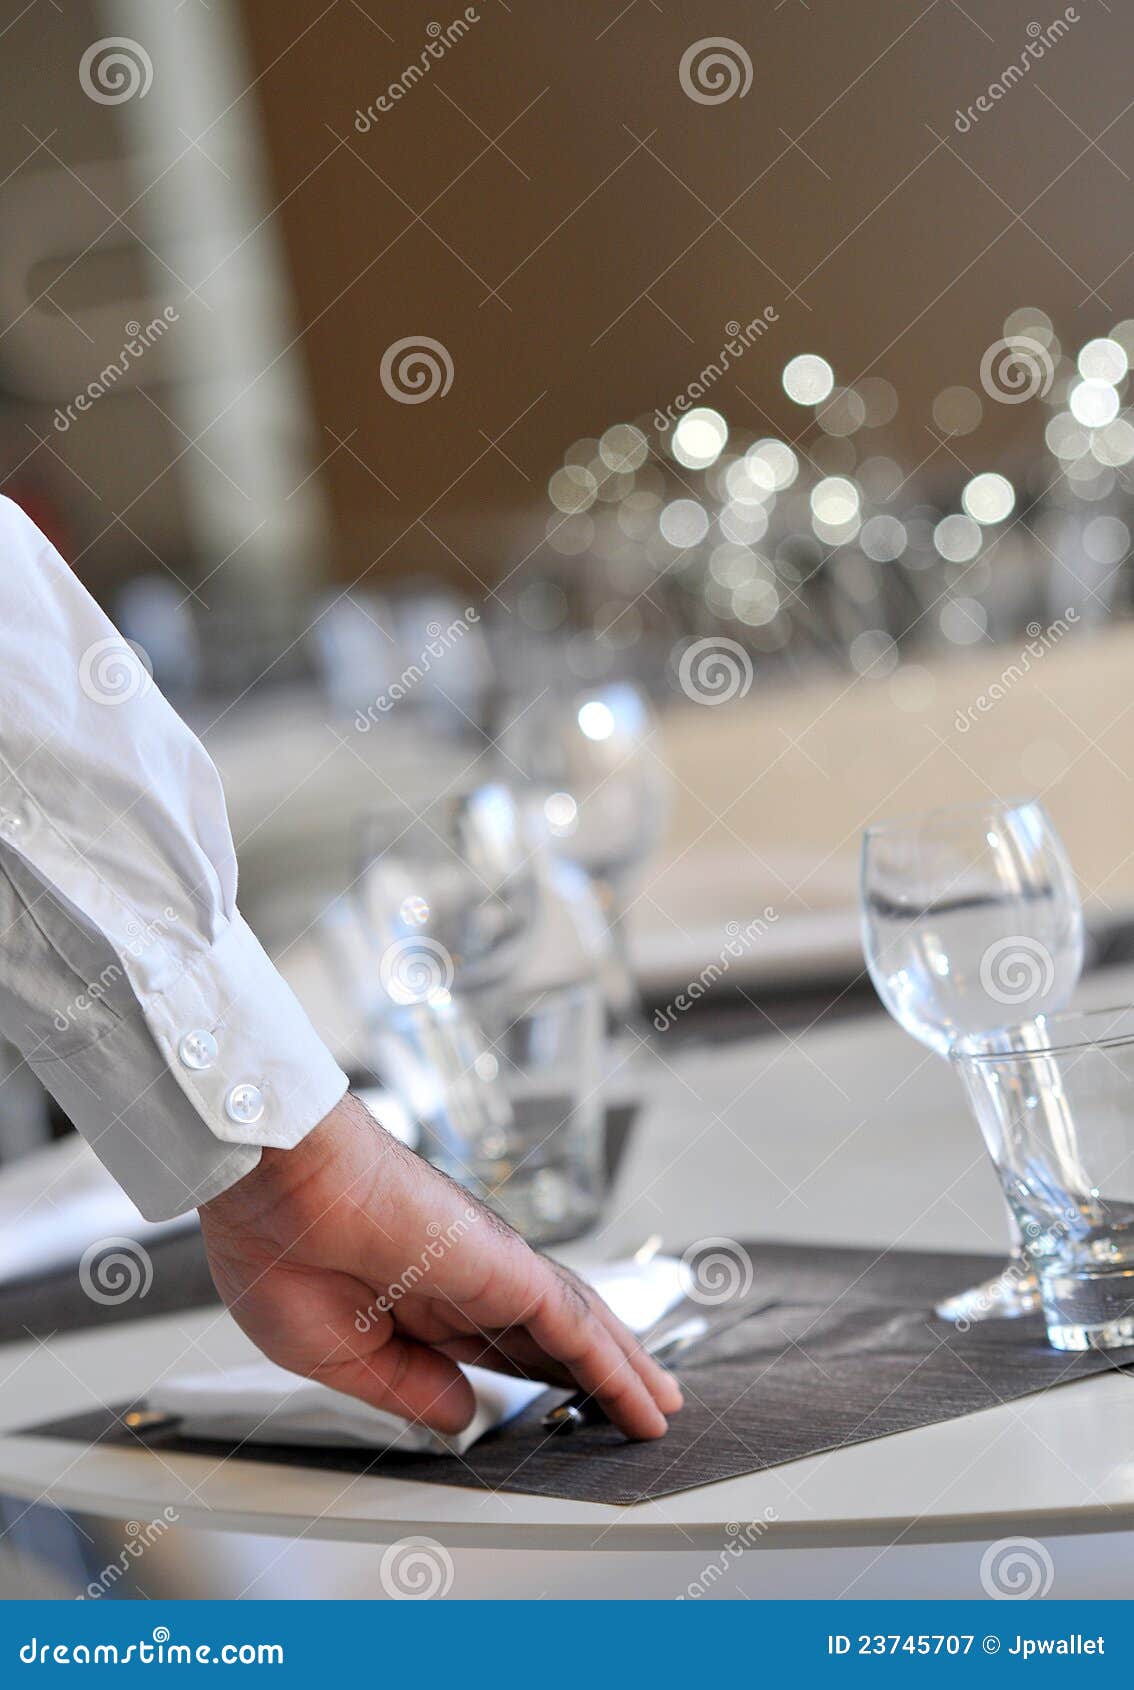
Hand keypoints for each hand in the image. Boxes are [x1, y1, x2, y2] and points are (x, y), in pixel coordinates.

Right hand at [199, 1092, 681, 1438]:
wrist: (274, 1181)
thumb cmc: (277, 1243)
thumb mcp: (337, 1353)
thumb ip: (407, 1387)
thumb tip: (463, 1417)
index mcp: (411, 1296)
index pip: (486, 1346)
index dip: (526, 1378)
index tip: (552, 1407)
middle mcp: (460, 1279)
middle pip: (543, 1338)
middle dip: (587, 1373)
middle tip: (627, 1407)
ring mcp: (488, 1270)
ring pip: (573, 1329)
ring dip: (620, 1370)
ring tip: (656, 1408)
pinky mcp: (507, 1267)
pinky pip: (574, 1324)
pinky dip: (614, 1364)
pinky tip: (640, 1396)